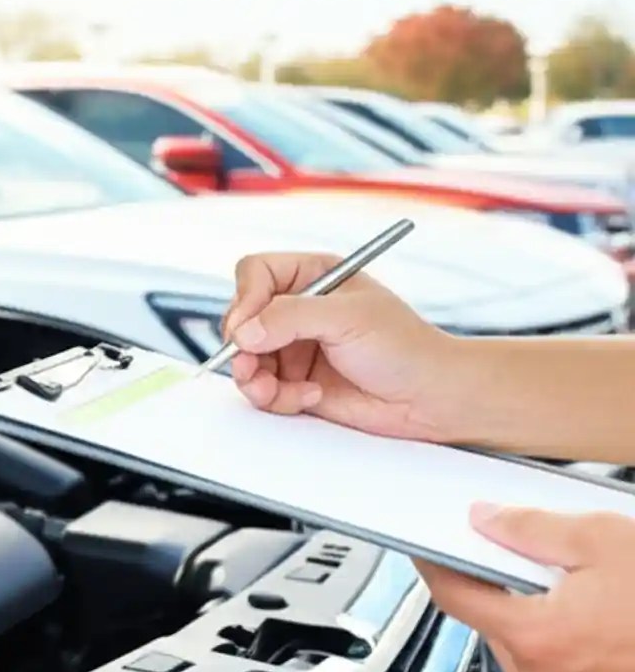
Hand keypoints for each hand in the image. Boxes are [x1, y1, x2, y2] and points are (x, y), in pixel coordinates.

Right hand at [223, 252, 459, 439]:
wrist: (429, 398)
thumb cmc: (404, 347)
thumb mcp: (346, 318)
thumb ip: (290, 318)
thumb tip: (243, 332)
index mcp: (312, 276)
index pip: (255, 273)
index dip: (245, 299)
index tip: (246, 328)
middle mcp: (298, 309)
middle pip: (241, 318)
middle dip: (242, 346)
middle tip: (251, 364)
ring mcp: (294, 347)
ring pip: (245, 358)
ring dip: (254, 378)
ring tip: (275, 389)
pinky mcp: (295, 381)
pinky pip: (262, 389)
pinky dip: (277, 397)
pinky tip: (310, 396)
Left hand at [416, 504, 634, 671]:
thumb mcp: (605, 541)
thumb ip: (532, 528)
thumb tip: (485, 519)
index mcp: (536, 636)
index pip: (453, 596)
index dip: (435, 565)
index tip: (428, 548)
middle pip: (492, 624)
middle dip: (504, 591)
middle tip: (537, 563)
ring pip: (526, 650)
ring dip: (538, 621)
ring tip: (586, 596)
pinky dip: (566, 647)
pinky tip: (600, 625)